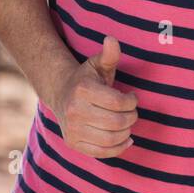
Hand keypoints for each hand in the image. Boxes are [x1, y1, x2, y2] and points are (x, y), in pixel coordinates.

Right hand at [48, 36, 137, 158]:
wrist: (61, 93)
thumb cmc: (86, 79)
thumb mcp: (98, 64)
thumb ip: (109, 54)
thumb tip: (112, 40)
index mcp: (82, 90)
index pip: (117, 102)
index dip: (132, 101)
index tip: (132, 97)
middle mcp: (74, 111)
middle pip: (116, 122)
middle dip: (131, 117)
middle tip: (132, 112)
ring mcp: (72, 129)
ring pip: (111, 138)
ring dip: (126, 132)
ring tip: (127, 123)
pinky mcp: (73, 143)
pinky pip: (102, 152)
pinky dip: (118, 148)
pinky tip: (125, 138)